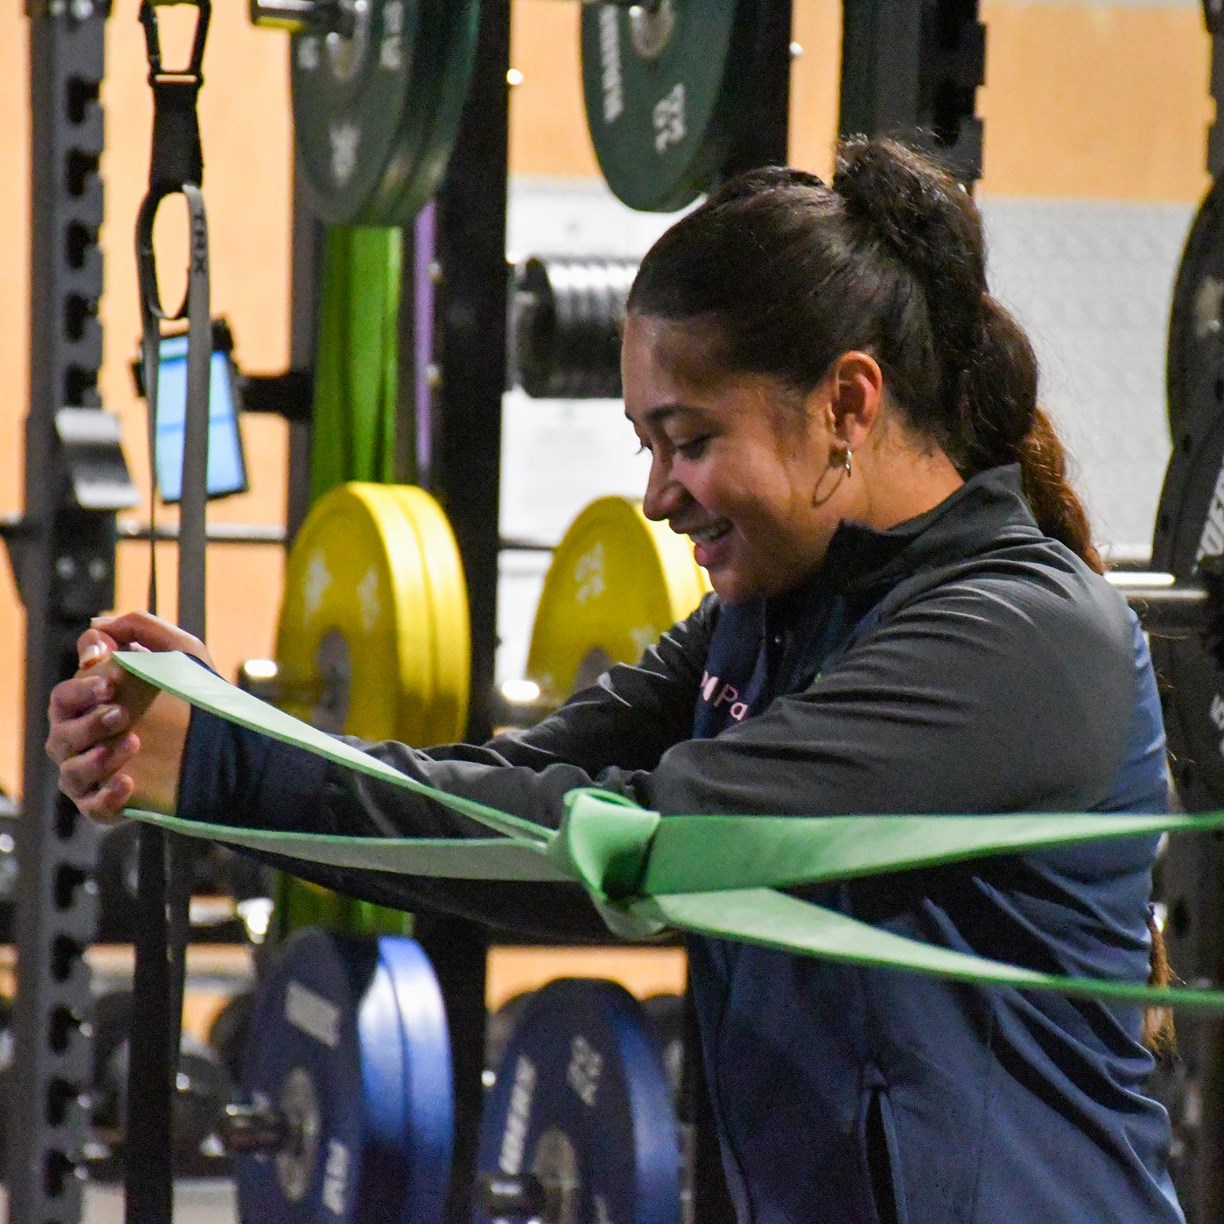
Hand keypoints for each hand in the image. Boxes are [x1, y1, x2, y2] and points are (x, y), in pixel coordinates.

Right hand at [45, 611, 205, 823]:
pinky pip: (93, 809)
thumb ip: (140, 629)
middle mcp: (85, 742)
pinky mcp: (110, 806)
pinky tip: (128, 783)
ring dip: (97, 757)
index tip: (111, 678)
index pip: (66, 695)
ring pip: (71, 771)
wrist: (232, 747)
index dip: (81, 686)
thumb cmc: (196, 695)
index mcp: (92, 707)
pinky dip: (105, 798)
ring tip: (133, 742)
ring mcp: (95, 776)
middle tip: (121, 711)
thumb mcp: (181, 652)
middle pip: (61, 732)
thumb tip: (98, 627)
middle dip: (88, 720)